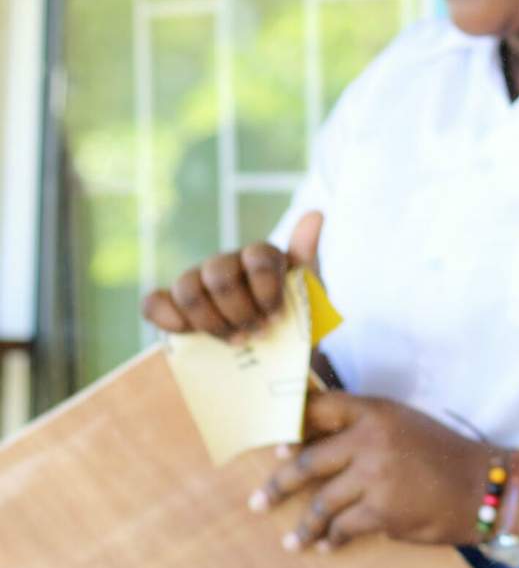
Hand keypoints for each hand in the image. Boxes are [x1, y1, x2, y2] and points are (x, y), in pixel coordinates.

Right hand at [141, 211, 322, 339]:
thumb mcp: (311, 292)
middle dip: (239, 310)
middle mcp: (226, 263)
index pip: (257, 257)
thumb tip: (315, 214)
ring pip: (188, 288)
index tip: (277, 317)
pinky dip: (165, 316)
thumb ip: (307, 255)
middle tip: (257, 333)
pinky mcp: (174, 306)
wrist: (277, 352)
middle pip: (220, 275)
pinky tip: (184, 332)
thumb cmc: (294, 318)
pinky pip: (154, 302)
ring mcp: (197, 283)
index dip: (266, 290)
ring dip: (211, 321)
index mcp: (259, 257)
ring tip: (236, 342)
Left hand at [249, 391, 489, 550]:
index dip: (288, 424)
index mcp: (377, 412)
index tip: (270, 444)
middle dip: (278, 486)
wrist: (486, 487)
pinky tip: (328, 546)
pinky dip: (333, 539)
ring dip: (304, 526)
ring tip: (292, 541)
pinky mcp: (382, 511)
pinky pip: (343, 528)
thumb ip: (366, 428)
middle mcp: (371, 439)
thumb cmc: (444, 455)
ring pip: (321, 503)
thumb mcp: (405, 425)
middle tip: (258, 501)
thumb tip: (314, 443)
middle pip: (307, 461)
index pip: (319, 408)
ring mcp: (375, 475)